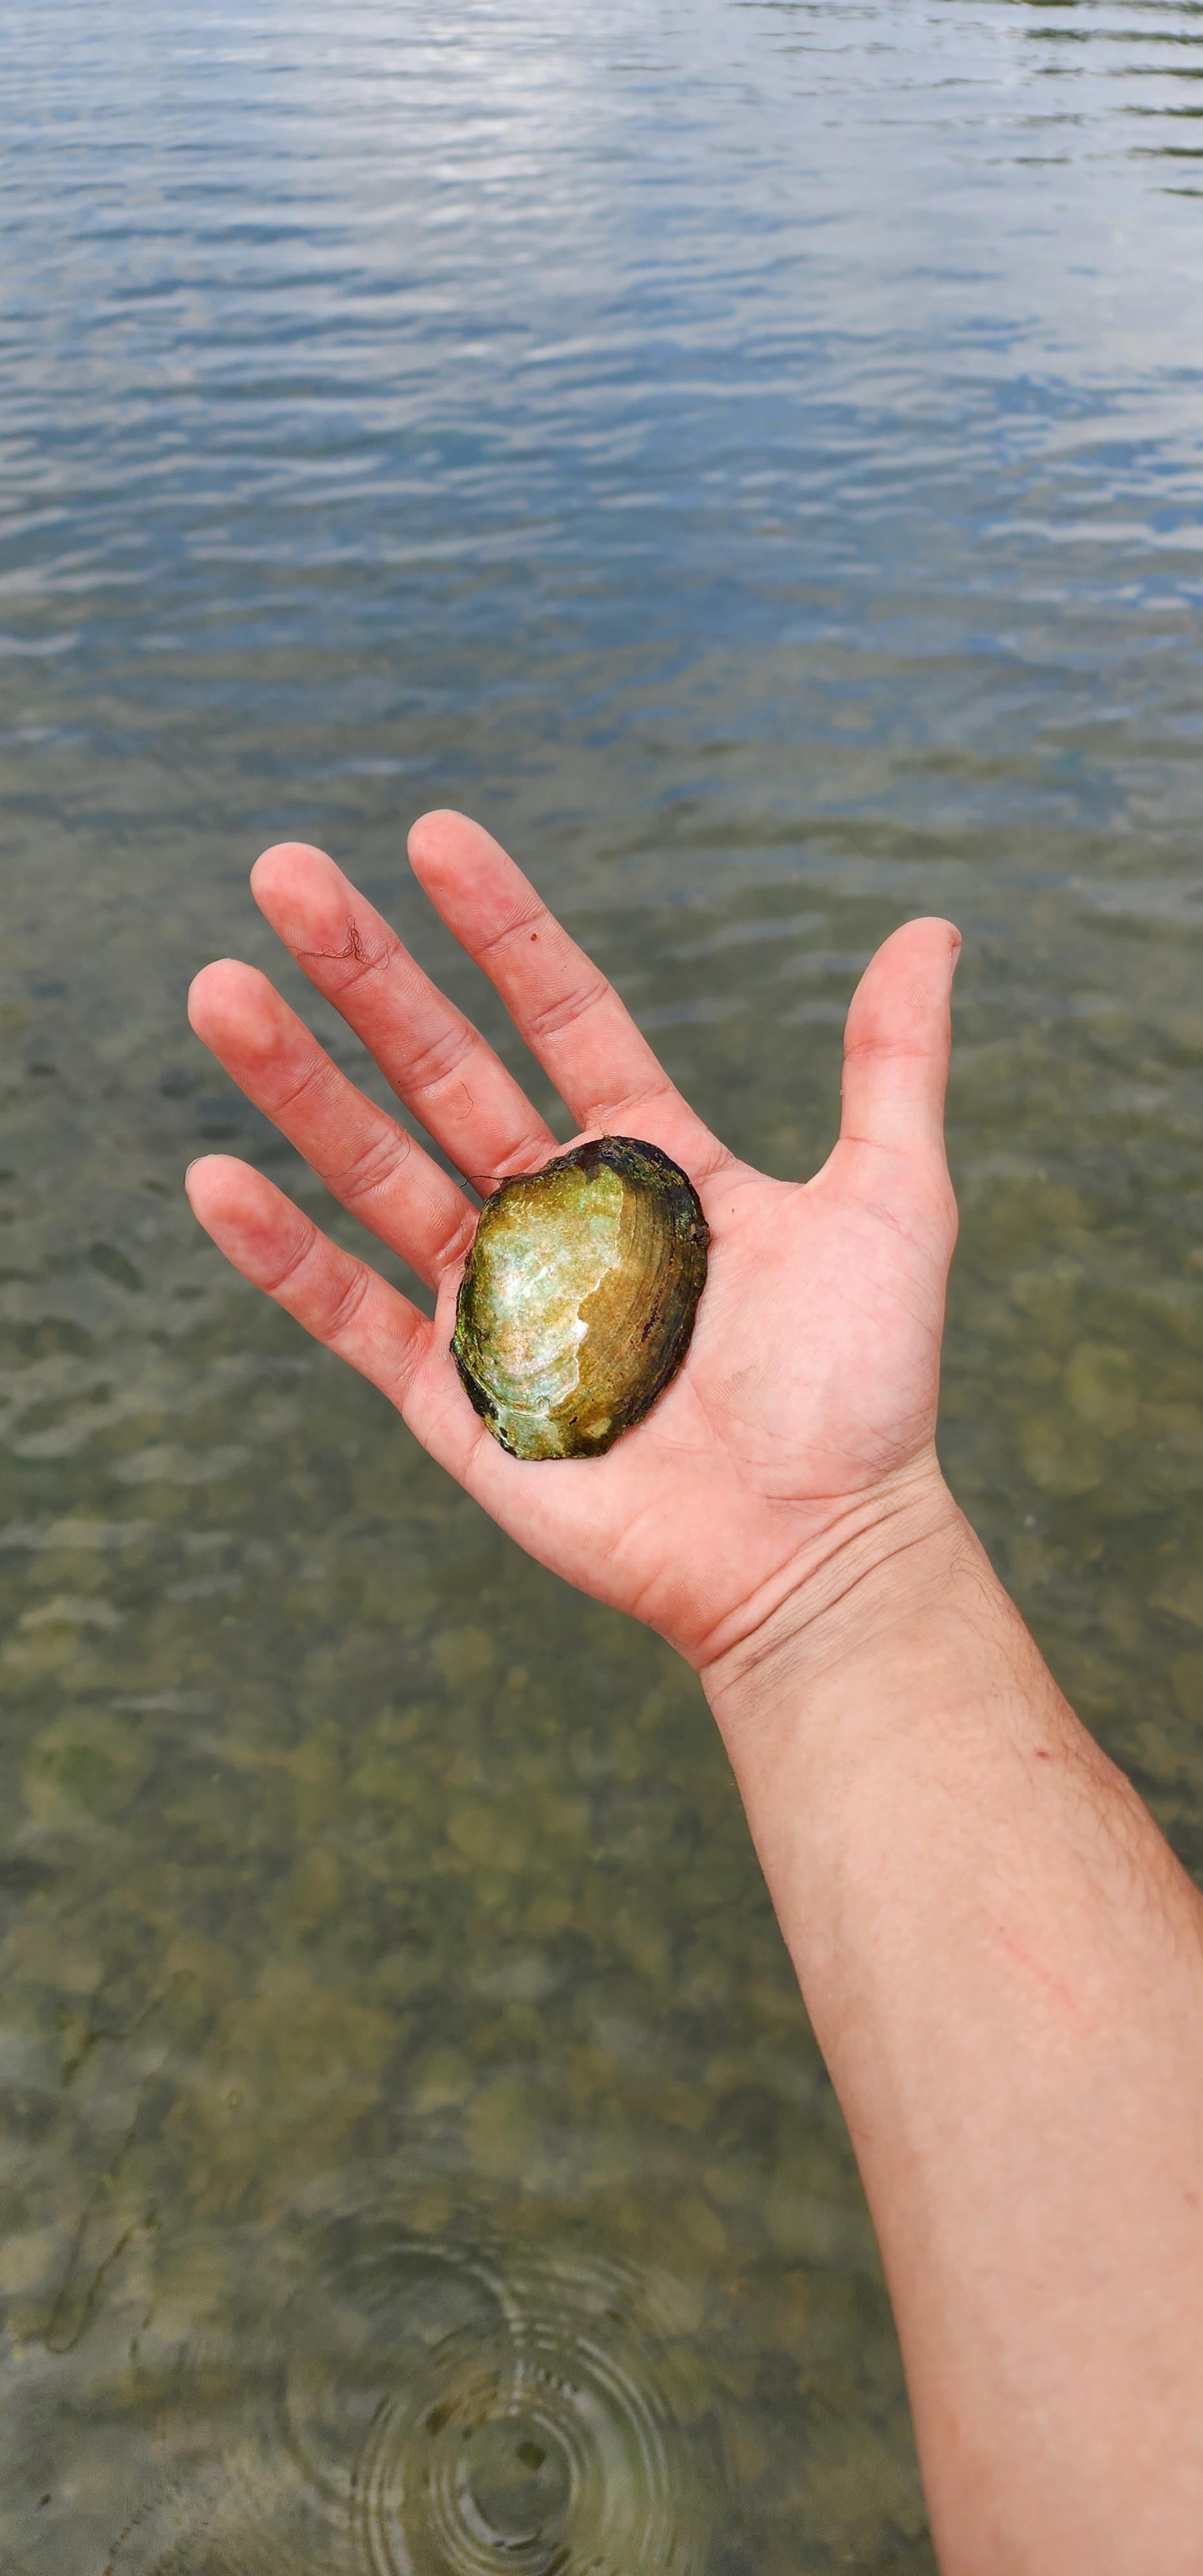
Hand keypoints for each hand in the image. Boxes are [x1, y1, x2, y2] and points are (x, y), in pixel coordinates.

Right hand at [186, 813, 959, 1671]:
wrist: (819, 1551)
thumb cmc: (864, 1389)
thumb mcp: (894, 1203)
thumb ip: (891, 1068)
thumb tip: (930, 928)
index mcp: (649, 1157)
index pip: (559, 1013)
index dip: (500, 927)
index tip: (433, 834)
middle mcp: (557, 1214)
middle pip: (442, 1070)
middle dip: (364, 976)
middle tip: (282, 871)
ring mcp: (496, 1302)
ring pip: (376, 1171)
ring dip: (297, 1087)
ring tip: (218, 990)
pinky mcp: (452, 1398)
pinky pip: (351, 1314)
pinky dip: (282, 1255)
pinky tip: (213, 1178)